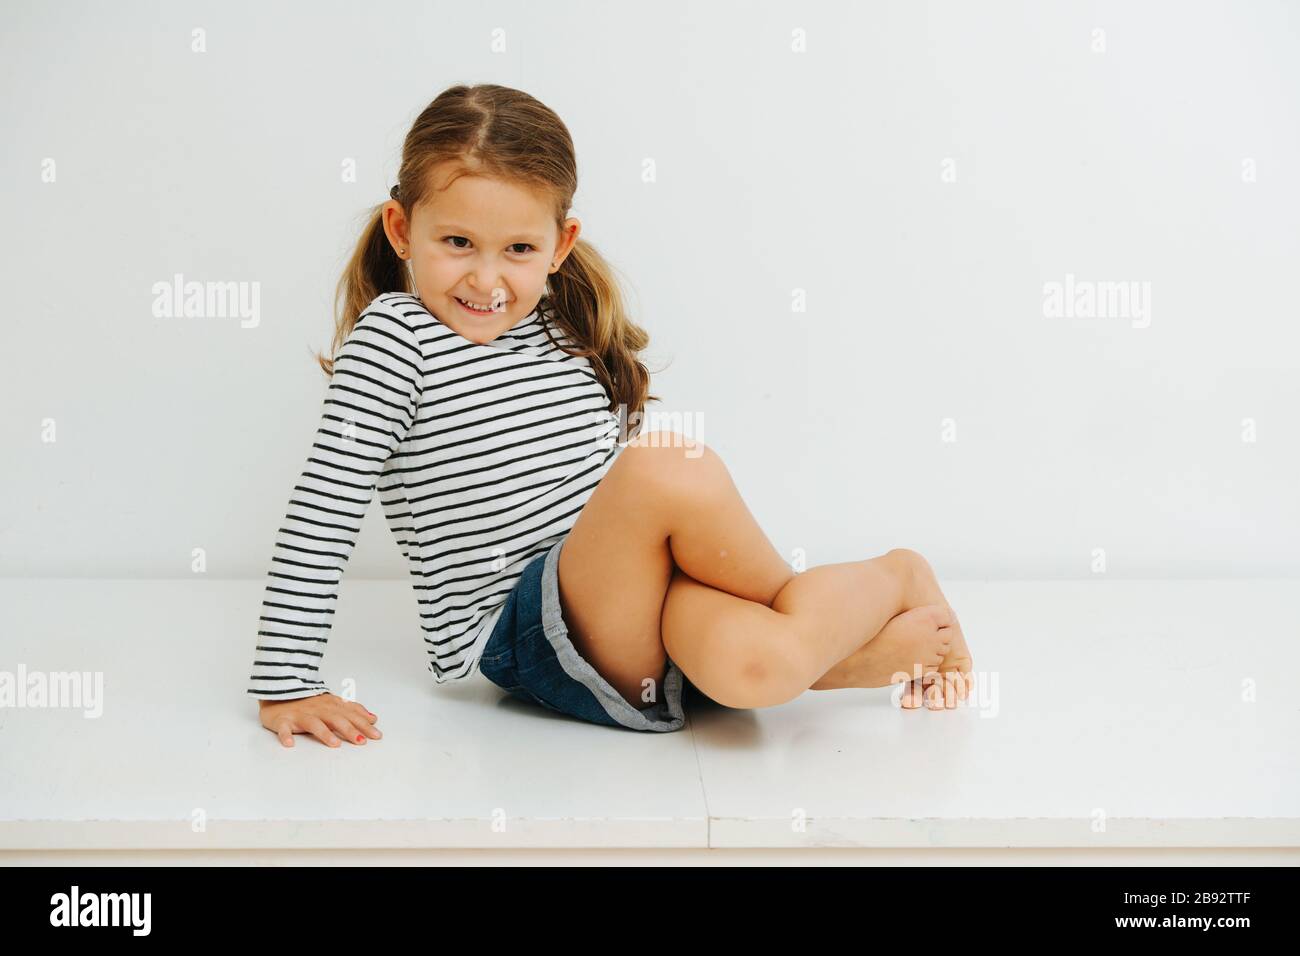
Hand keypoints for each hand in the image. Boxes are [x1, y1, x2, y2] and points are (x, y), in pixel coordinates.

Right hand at [258, 693, 381, 747]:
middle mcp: (318, 710)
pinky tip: (289, 744)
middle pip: (336, 719)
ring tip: (334, 744)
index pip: (350, 715)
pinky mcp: (282, 721)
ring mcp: (300, 715)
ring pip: (313, 724)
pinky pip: (283, 728)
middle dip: (349, 730)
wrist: (279, 693)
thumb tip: (373, 718)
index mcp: (330, 706)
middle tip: (361, 742)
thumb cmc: (309, 703)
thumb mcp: (333, 704)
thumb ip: (353, 711)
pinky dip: (285, 736)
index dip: (363, 725)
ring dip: (324, 734)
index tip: (377, 735)